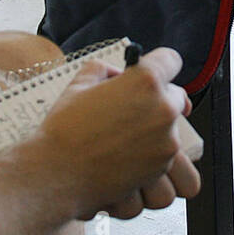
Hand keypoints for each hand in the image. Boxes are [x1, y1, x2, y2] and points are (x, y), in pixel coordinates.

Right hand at [31, 47, 199, 220]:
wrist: (55, 174)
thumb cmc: (64, 131)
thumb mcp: (80, 84)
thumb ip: (106, 71)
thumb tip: (119, 75)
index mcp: (145, 81)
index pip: (171, 60)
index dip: (161, 64)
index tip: (157, 71)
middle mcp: (163, 110)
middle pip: (178, 98)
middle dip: (160, 101)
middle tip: (137, 111)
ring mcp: (166, 143)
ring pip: (178, 135)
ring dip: (163, 137)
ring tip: (137, 143)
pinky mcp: (161, 170)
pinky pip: (169, 166)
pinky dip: (155, 167)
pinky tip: (134, 165)